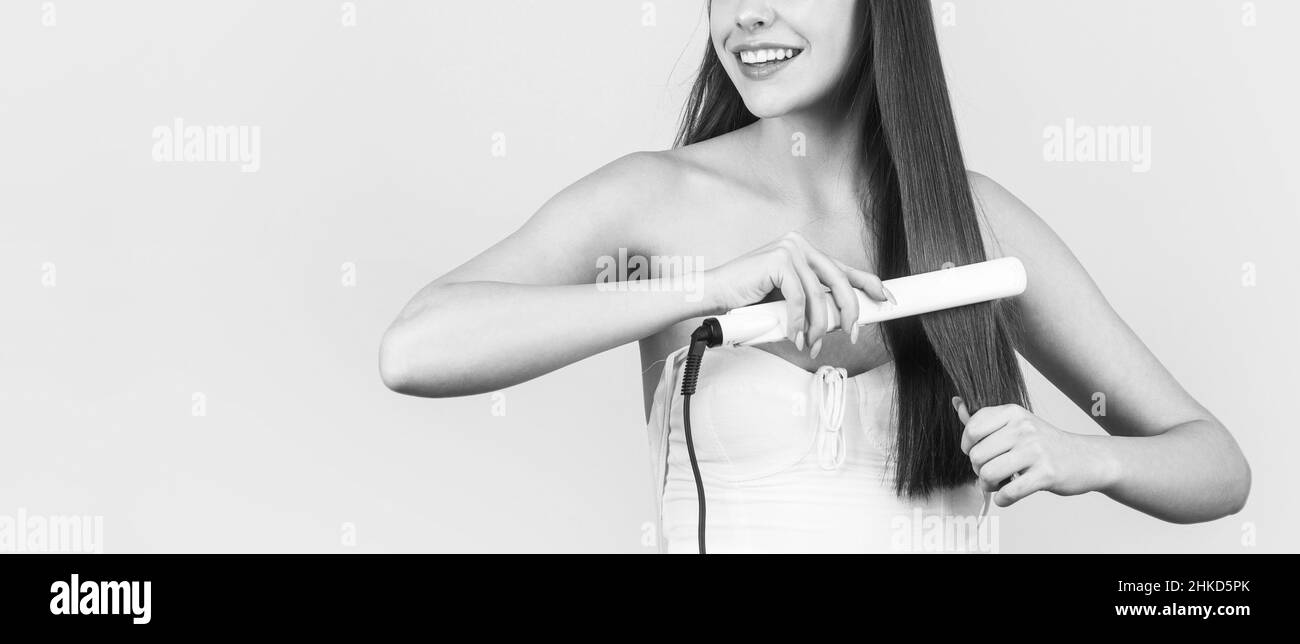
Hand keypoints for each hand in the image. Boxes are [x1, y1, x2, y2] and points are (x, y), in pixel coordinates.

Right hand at [702, 231, 893, 356]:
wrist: (713, 294)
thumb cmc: (747, 300)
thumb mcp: (788, 301)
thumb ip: (811, 302)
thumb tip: (843, 320)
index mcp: (806, 252)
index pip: (845, 268)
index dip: (870, 283)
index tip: (887, 299)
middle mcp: (800, 245)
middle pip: (840, 281)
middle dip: (849, 312)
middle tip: (852, 334)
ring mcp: (789, 249)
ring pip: (819, 294)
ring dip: (818, 326)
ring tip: (811, 344)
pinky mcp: (778, 260)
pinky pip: (799, 299)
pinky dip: (797, 322)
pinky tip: (794, 335)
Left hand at [953, 397, 1115, 506]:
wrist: (1086, 459)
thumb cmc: (1044, 443)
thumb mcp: (1016, 424)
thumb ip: (985, 419)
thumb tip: (957, 403)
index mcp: (1013, 413)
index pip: (972, 429)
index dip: (968, 447)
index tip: (978, 452)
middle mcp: (1023, 428)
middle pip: (977, 456)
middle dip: (979, 470)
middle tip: (993, 472)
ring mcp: (1036, 451)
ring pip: (988, 474)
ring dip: (989, 485)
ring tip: (1000, 483)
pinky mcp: (1046, 474)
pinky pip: (1008, 493)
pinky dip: (1003, 500)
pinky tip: (1008, 495)